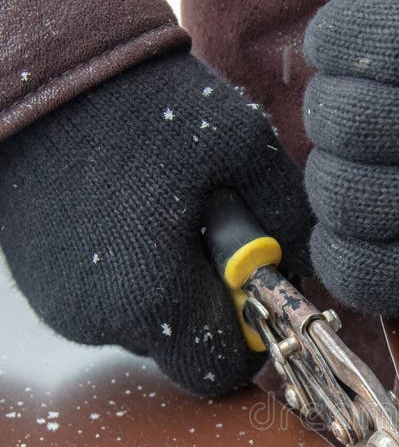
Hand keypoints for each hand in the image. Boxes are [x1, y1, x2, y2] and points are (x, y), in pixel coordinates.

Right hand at [0, 53, 310, 394]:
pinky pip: (110, 309)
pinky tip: (129, 228)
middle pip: (186, 351)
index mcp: (155, 298)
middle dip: (209, 311)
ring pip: (147, 331)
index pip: (222, 369)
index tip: (252, 293)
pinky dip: (131, 281)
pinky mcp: (46, 293)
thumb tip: (307, 265)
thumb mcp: (241, 144)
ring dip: (168, 294)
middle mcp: (105, 321)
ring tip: (161, 226)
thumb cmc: (142, 106)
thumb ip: (287, 213)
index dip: (248, 336)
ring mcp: (68, 311)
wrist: (43, 78)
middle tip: (207, 247)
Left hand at [303, 0, 398, 344]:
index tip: (330, 47)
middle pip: (349, 121)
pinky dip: (338, 250)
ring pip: (343, 197)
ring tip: (353, 176)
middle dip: (326, 113)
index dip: (336, 37)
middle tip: (342, 119)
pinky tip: (357, 233)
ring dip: (331, 182)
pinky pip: (354, 271)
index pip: (387, 38)